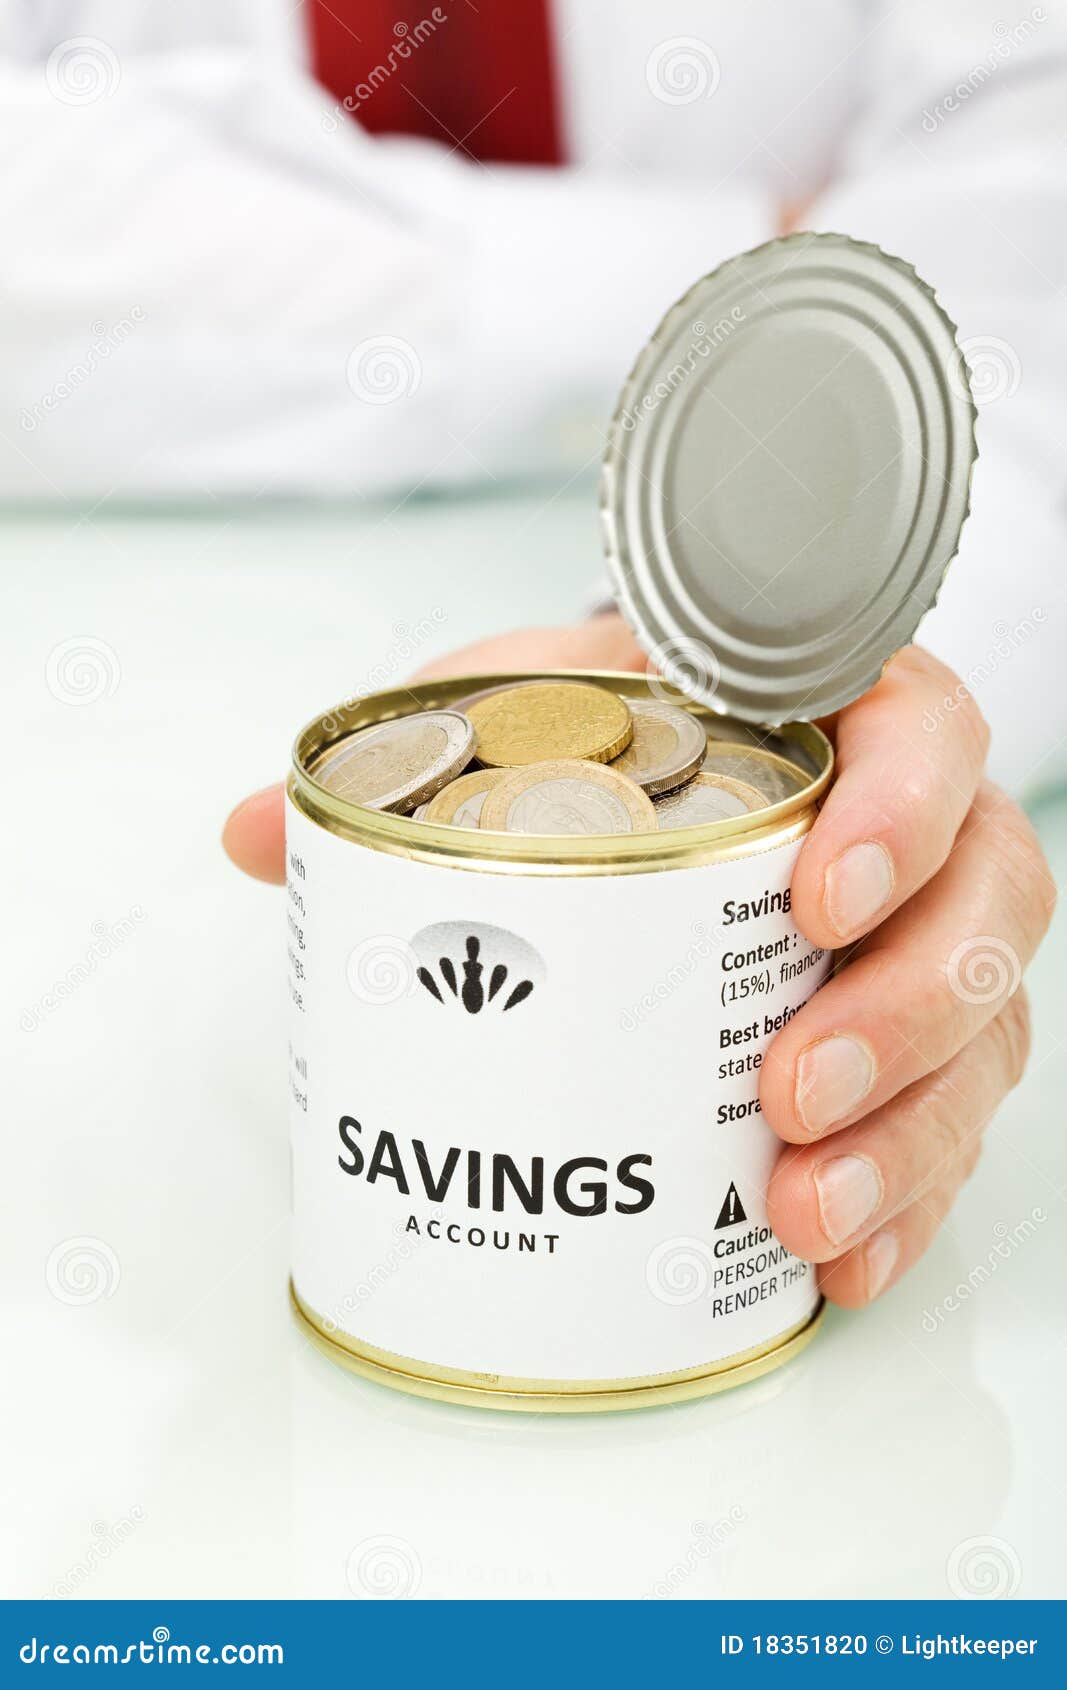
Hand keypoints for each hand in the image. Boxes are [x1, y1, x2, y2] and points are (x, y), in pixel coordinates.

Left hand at [223, 620, 1054, 1307]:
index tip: (819, 893)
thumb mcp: (533, 709)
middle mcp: (920, 832)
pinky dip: (904, 1201)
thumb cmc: (632, 734)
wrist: (679, 771)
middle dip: (902, 1012)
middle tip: (787, 1088)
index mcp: (844, 716)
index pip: (927, 741)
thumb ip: (422, 750)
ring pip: (983, 1035)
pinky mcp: (923, 1050)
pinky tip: (837, 1255)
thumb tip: (262, 831)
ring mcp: (930, 946)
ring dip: (906, 1133)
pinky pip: (954, 1124)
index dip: (902, 815)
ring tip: (798, 1201)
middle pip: (984, 909)